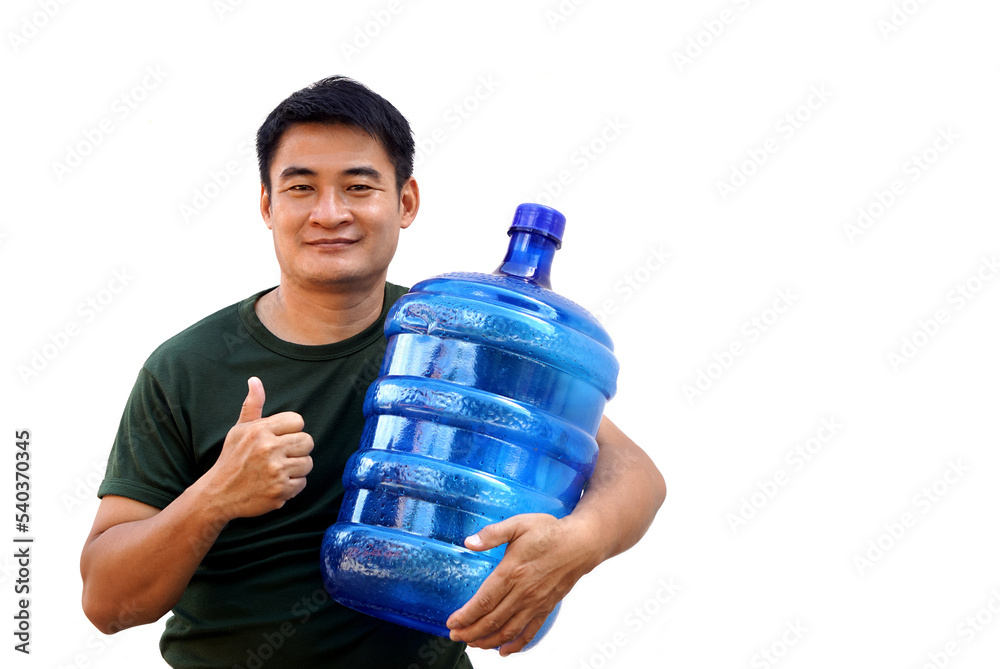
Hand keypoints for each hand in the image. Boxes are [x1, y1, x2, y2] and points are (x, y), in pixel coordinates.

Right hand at [201, 377, 313, 519]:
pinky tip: (276, 484)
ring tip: (277, 470)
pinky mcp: (280, 490)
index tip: (280, 439)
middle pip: (307, 441)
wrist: (218, 495)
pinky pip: (302, 483)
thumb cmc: (231, 459)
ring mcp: (275, 471)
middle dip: (297, 449)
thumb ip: (253, 405)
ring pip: (307, 463)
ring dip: (296, 468)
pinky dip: (292, 486)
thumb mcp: (239, 430)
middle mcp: (268, 448)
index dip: (291, 430)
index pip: (298, 421)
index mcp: (260, 430)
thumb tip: (255, 380)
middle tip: (281, 456)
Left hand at [446, 513, 599, 655]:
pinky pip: (530, 632)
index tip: (452, 622)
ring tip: (473, 643)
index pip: (484, 601)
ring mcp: (535, 602)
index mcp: (512, 572)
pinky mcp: (546, 607)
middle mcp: (523, 592)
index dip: (466, 615)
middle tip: (455, 636)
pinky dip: (516, 645)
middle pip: (492, 620)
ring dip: (488, 641)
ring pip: (508, 630)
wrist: (580, 544)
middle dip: (470, 632)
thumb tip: (469, 542)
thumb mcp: (518, 524)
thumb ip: (492, 534)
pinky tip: (504, 650)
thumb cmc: (550, 532)